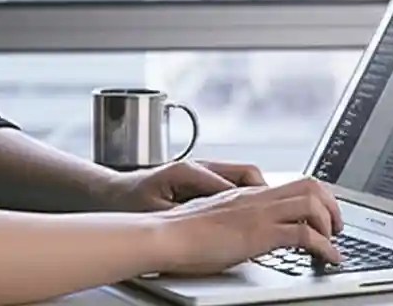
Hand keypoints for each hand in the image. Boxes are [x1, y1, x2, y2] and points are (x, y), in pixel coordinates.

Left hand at [106, 160, 267, 211]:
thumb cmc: (131, 202)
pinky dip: (245, 194)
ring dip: (256, 192)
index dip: (254, 199)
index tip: (269, 213)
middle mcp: (200, 165)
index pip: (233, 182)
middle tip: (279, 212)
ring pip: (242, 176)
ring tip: (270, 213)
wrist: (113, 194)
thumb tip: (212, 226)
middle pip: (246, 173)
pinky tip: (249, 212)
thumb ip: (185, 217)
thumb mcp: (157, 213)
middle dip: (264, 191)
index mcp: (189, 171)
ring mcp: (202, 170)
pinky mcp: (201, 178)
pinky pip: (233, 182)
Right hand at [152, 177, 344, 275]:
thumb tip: (244, 232)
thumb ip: (235, 219)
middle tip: (336, 227)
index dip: (316, 197)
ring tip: (334, 243)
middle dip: (331, 206)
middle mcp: (258, 198)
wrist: (165, 235)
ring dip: (330, 223)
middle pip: (311, 185)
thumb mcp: (216, 218)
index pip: (293, 182)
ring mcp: (260, 214)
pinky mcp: (260, 234)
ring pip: (313, 204)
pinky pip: (305, 234)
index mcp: (248, 193)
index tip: (322, 214)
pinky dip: (325, 247)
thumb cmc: (181, 232)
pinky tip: (329, 258)